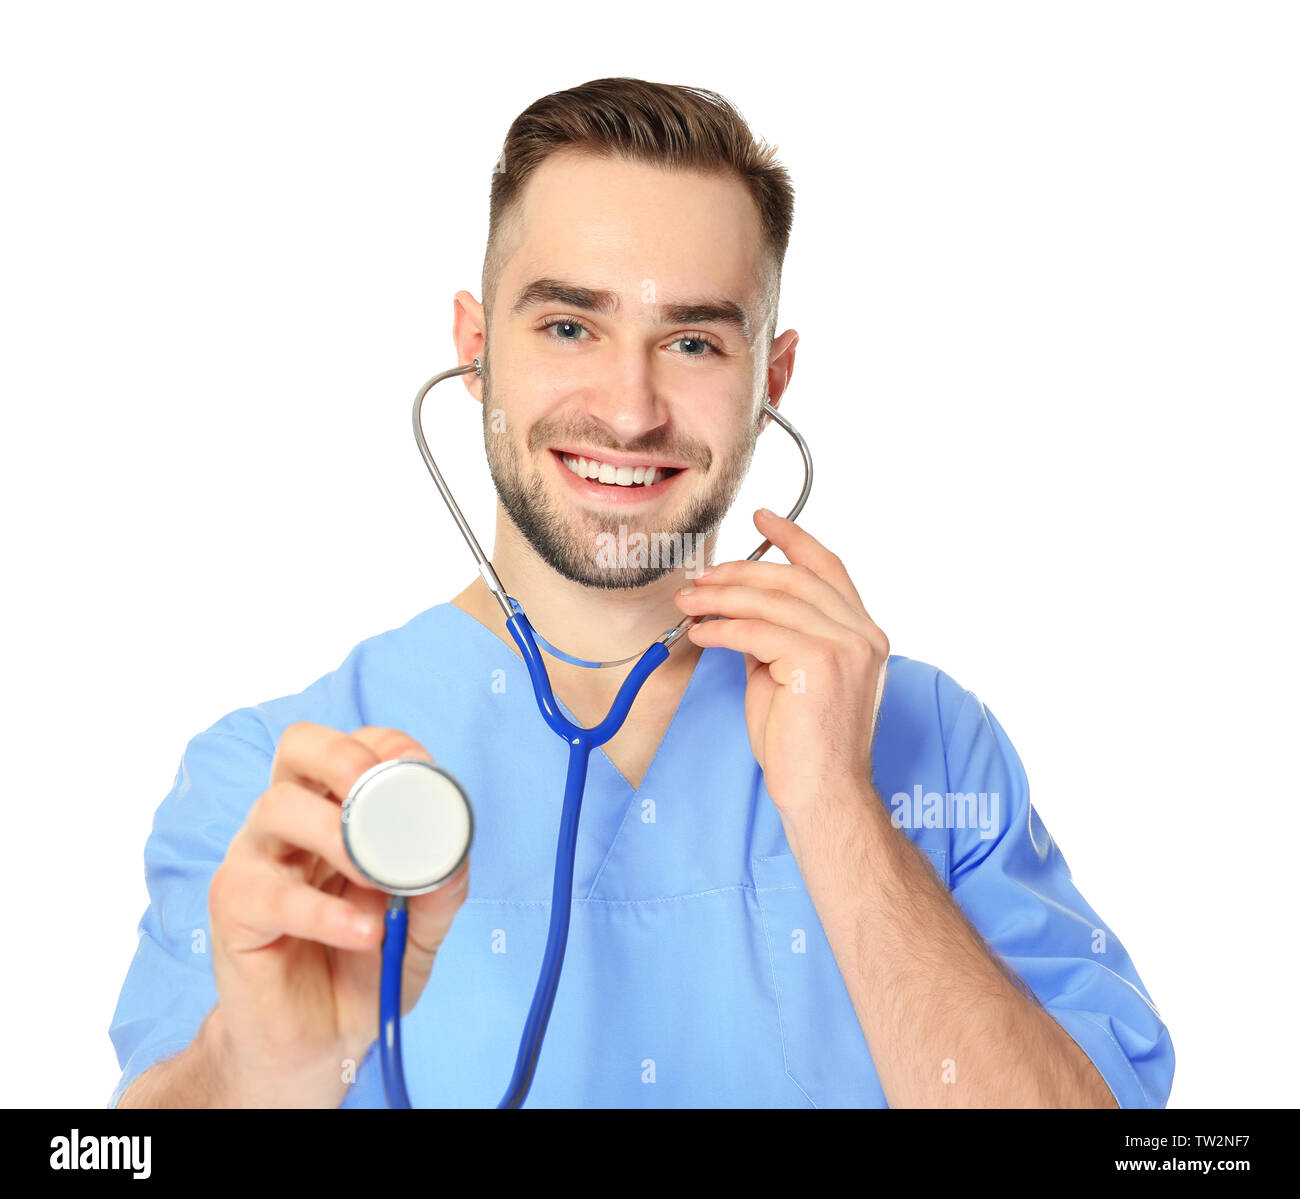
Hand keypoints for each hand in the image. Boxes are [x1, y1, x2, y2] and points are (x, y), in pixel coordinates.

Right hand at [207, 723, 470, 1105]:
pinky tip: (363, 932)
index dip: (385, 745)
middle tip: (383, 794)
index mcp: (330, 809)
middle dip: (344, 757)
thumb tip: (454, 858)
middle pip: (298, 748)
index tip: (423, 769)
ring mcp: (255, 860)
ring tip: (376, 877)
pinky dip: (325, 912)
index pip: (349, 746)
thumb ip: (440, 892)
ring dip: (336, 834)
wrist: (317, 1043)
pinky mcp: (234, 909)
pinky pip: (272, 895)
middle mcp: (287, 821)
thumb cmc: (363, 967)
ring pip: (277, 808)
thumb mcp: (419, 929)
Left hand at [674, 509, 888, 816]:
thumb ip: (774, 637)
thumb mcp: (788, 676)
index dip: (793, 538)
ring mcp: (846, 646)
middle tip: (699, 578)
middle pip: (793, 578)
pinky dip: (722, 629)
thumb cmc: (804, 745)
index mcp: (862, 633)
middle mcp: (862, 633)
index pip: (828, 569)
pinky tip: (701, 633)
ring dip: (722, 597)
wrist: (823, 794)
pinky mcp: (820, 662)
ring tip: (689, 602)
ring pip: (772, 601)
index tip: (762, 518)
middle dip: (739, 571)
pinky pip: (758, 631)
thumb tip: (736, 611)